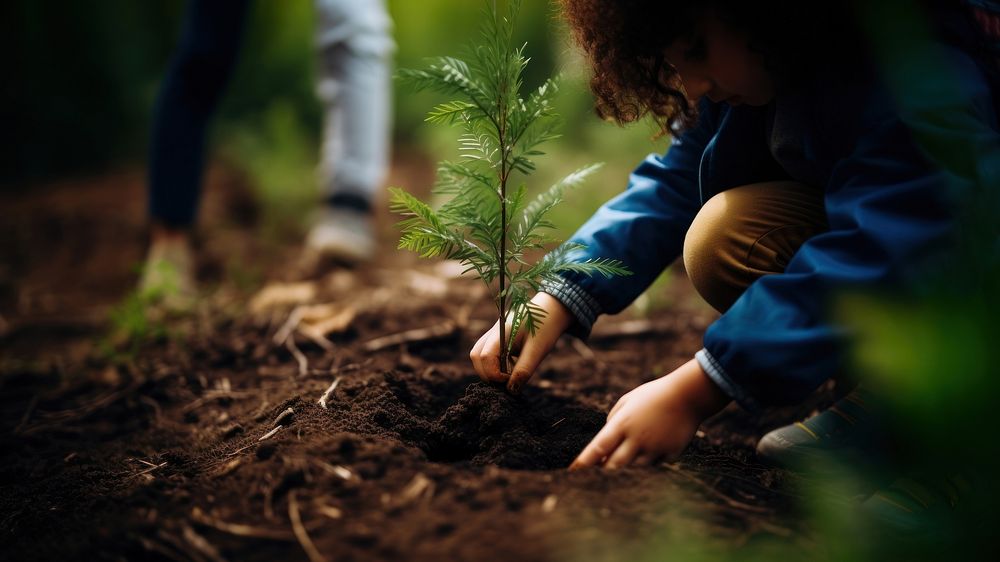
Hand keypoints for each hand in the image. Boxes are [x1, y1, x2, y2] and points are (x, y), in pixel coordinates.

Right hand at [469, 292, 572, 393]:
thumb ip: (524, 370)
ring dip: (491, 370)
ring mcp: (493, 335)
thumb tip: (511, 390)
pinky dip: (495, 365)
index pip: (485, 356)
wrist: (551, 311)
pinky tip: (511, 365)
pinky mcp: (496, 340)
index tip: (510, 379)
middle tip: (508, 380)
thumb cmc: (546, 327)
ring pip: (479, 356)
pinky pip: (487, 355)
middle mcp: (493, 332)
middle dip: (488, 374)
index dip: (494, 374)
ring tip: (510, 373)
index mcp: (502, 331)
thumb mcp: (538, 350)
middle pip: (476, 356)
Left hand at [570, 358, 730, 468]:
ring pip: (633, 469)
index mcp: (623, 423)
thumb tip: (606, 443)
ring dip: (625, 469)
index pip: (598, 447)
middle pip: (613, 466)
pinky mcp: (670, 454)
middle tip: (596, 474)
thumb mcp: (628, 401)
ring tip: (624, 462)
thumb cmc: (654, 395)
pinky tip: (650, 454)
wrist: (688, 395)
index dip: (584, 462)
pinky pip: (654, 467)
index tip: (572, 472)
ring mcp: (654, 448)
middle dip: (603, 472)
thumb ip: (614, 420)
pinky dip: (648, 464)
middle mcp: (637, 438)